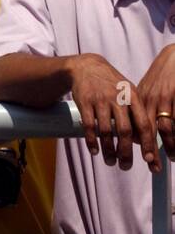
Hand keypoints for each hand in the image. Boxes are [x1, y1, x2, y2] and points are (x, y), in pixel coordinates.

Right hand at [68, 53, 141, 169]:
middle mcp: (118, 99)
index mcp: (133, 97)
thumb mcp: (128, 92)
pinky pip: (89, 126)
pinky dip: (92, 141)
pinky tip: (95, 151)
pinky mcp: (84, 102)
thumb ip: (137, 112)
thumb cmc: (111, 84)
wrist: (87, 66)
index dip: (147, 144)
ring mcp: (100, 100)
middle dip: (126, 152)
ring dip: (108, 150)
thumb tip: (144, 140)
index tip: (149, 160)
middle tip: (126, 166)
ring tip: (110, 161)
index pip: (144, 124)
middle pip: (124, 131)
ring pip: (105, 132)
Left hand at [136, 44, 174, 167]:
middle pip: (149, 130)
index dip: (141, 144)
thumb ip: (144, 108)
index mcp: (141, 99)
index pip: (138, 125)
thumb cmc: (164, 76)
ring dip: (170, 145)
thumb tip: (140, 132)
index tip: (146, 160)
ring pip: (167, 127)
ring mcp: (166, 98)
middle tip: (155, 167)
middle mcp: (151, 99)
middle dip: (153, 150)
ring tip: (173, 157)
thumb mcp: (150, 90)